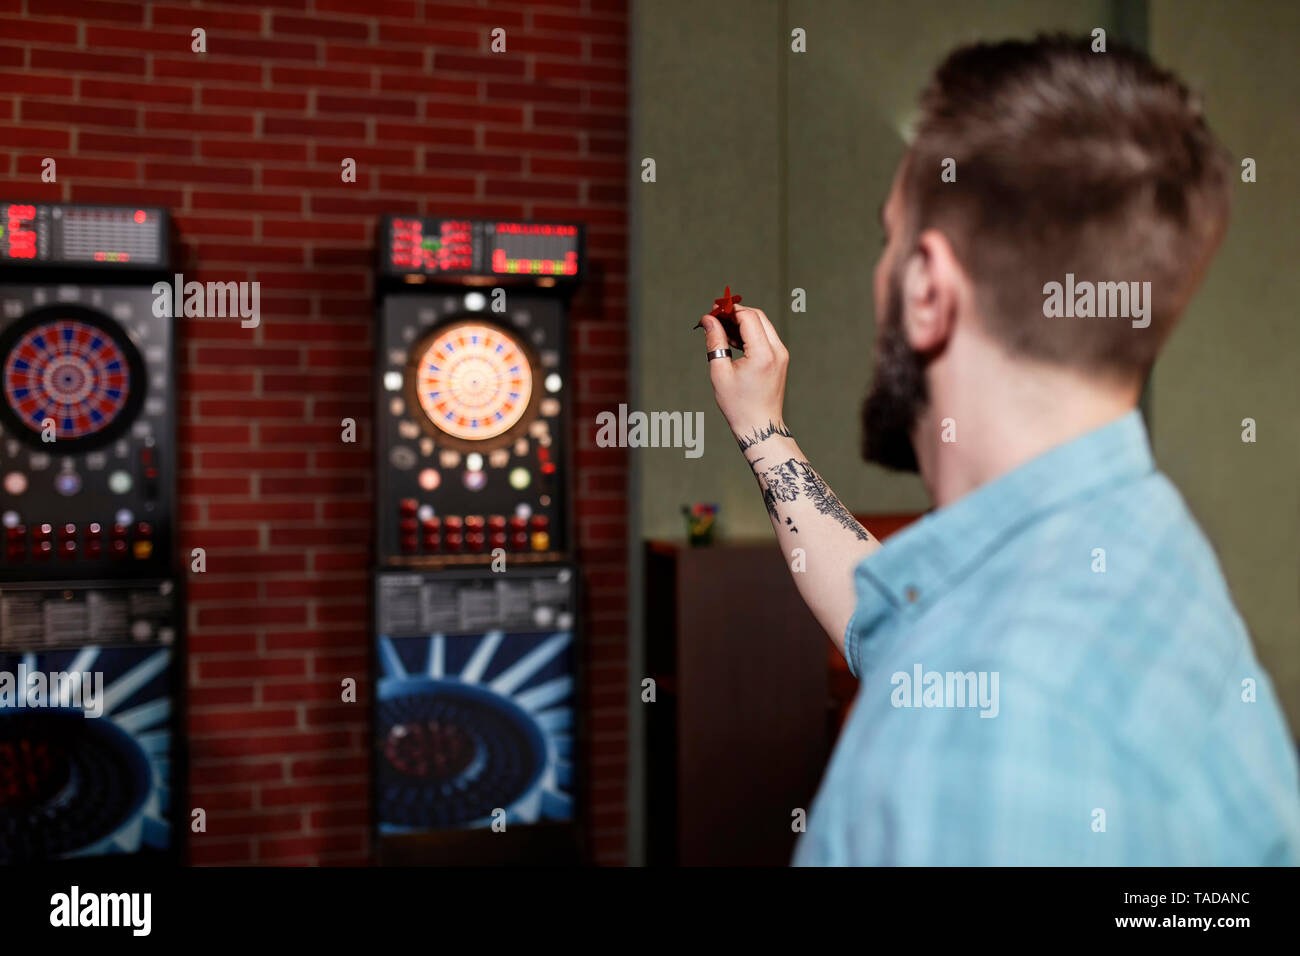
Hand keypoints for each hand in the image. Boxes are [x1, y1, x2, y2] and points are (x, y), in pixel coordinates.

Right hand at [700, 305, 789, 437]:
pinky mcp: (781, 358)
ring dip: (742, 322)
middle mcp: (777, 351)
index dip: (728, 310)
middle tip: (715, 318)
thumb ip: (715, 341)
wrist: (760, 425)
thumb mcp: (720, 372)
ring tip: (721, 332)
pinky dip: (750, 333)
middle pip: (757, 316)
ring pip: (762, 324)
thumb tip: (708, 320)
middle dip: (735, 313)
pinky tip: (733, 342)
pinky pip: (765, 336)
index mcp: (763, 354)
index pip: (748, 317)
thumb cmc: (738, 405)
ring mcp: (781, 354)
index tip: (712, 313)